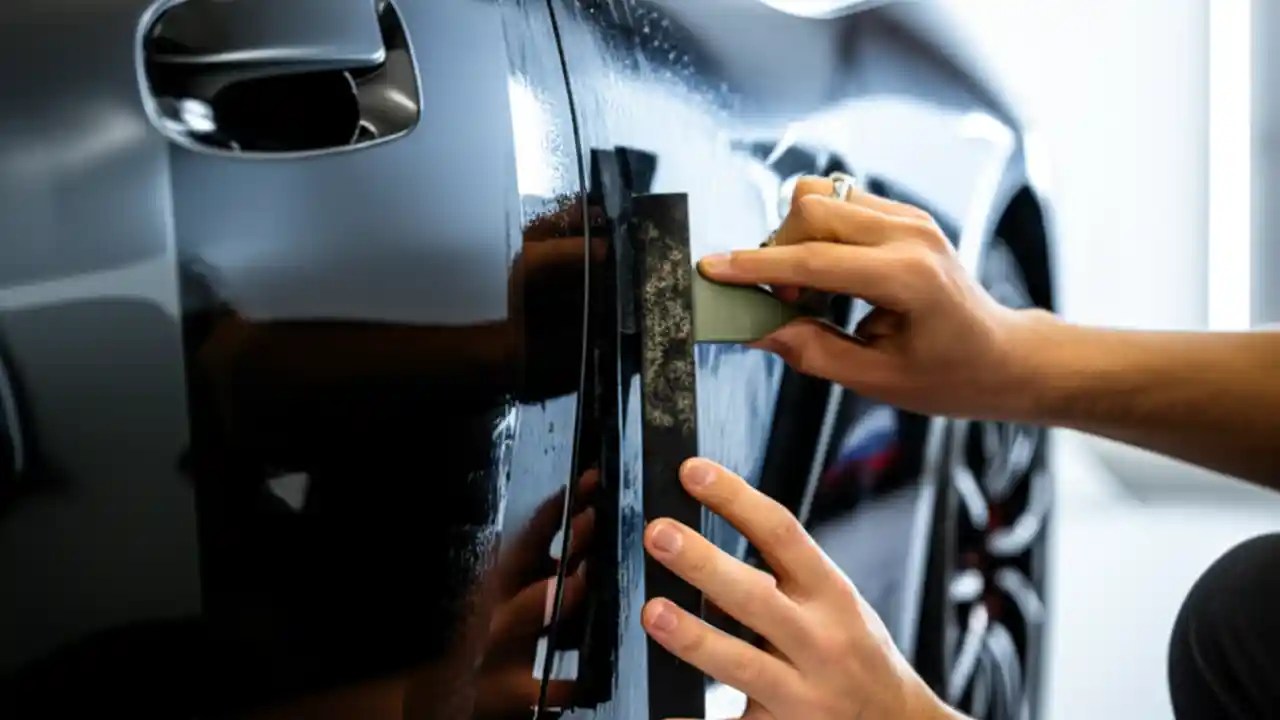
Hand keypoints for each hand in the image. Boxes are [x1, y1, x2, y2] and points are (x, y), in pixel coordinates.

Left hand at [642, 459, 961, 719]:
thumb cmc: (854, 652)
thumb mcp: (835, 602)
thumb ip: (785, 574)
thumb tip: (703, 534)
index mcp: (831, 594)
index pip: (781, 533)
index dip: (736, 499)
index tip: (693, 472)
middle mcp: (820, 641)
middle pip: (755, 596)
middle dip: (704, 563)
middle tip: (659, 533)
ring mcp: (803, 693)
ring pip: (742, 664)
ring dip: (694, 637)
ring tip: (653, 612)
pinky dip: (693, 717)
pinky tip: (660, 709)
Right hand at [699, 176, 1053, 419]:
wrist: (1003, 357)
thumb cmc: (951, 375)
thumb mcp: (876, 379)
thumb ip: (812, 351)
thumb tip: (758, 330)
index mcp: (907, 278)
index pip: (813, 259)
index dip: (756, 267)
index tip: (714, 269)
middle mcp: (910, 234)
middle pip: (812, 209)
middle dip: (778, 250)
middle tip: (784, 302)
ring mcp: (910, 218)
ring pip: (822, 194)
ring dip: (796, 236)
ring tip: (808, 287)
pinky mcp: (905, 215)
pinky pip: (841, 201)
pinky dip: (818, 233)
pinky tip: (829, 275)